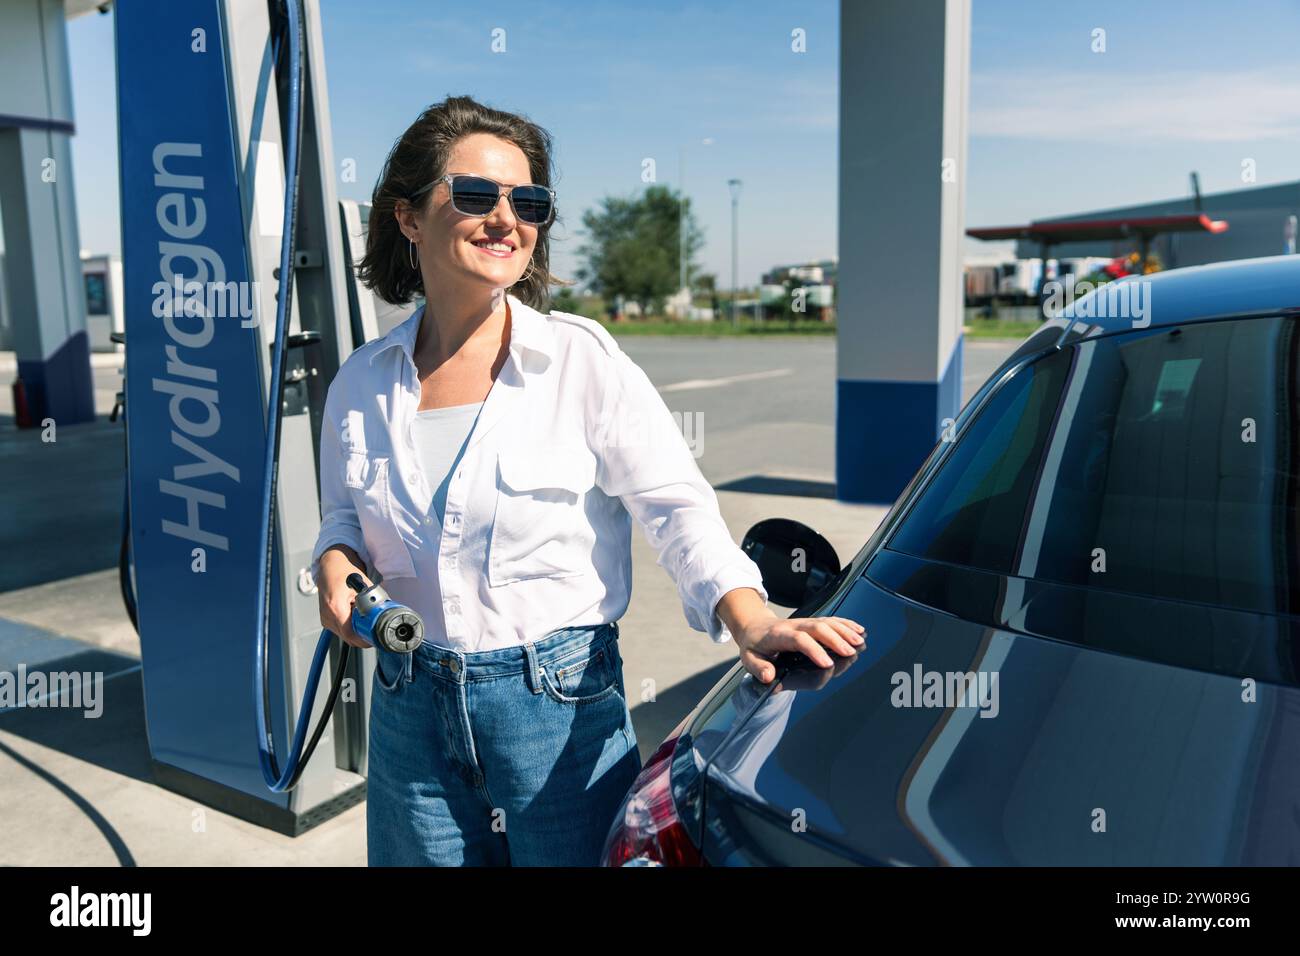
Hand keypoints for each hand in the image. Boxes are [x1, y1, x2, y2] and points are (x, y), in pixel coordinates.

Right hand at [317, 546, 370, 648]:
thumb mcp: (363, 585)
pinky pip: (340, 629)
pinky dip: (349, 625)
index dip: (364, 639)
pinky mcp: (325, 619)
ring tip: (362, 616)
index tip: (374, 638)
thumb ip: (374, 599)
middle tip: (374, 628)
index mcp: (335, 607)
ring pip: (344, 634)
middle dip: (362, 634)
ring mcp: (325, 618)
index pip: (350, 634)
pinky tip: (354, 614)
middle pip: (348, 636)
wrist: (330, 566)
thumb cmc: (345, 572)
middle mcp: (328, 615)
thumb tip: (387, 610)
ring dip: (356, 630)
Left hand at [735, 613, 864, 684]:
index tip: (826, 663)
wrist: (754, 625)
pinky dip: (846, 624)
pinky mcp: (812, 622)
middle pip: (817, 628)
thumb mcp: (748, 658)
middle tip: (850, 653)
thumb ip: (758, 668)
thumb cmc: (754, 645)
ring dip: (844, 631)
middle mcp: (794, 626)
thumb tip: (769, 677)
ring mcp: (804, 622)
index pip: (798, 639)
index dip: (813, 650)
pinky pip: (831, 620)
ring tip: (859, 642)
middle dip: (835, 640)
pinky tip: (859, 630)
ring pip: (827, 622)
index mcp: (778, 635)